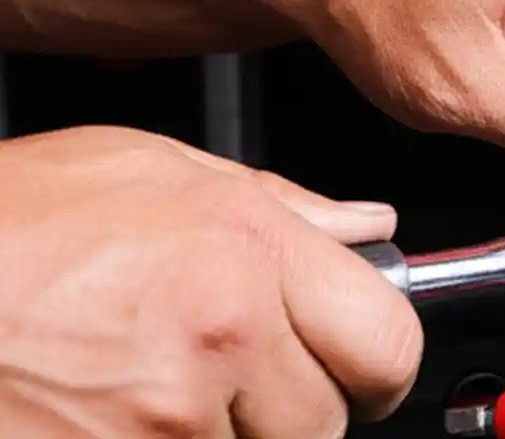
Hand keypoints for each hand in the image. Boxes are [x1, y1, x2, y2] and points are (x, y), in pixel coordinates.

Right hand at [0, 126, 421, 436]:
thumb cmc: (10, 223)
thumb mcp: (150, 169)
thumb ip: (278, 204)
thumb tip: (368, 230)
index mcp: (246, 252)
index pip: (388, 342)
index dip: (375, 359)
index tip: (356, 362)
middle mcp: (218, 339)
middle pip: (329, 422)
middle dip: (295, 404)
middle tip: (233, 371)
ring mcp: (164, 426)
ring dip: (226, 437)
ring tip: (151, 383)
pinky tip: (118, 413)